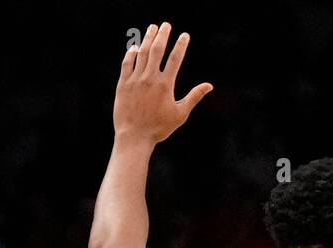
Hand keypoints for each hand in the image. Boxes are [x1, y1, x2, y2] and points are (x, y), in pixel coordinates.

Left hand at [113, 23, 212, 143]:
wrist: (134, 136)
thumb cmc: (160, 127)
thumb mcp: (181, 114)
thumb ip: (194, 96)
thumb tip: (209, 85)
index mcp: (165, 85)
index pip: (175, 59)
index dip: (181, 46)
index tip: (185, 36)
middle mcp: (149, 78)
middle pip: (157, 50)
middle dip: (163, 35)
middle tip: (166, 25)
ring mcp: (135, 79)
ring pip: (142, 53)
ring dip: (148, 39)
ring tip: (152, 28)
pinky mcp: (123, 83)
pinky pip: (127, 63)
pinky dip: (132, 53)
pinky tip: (136, 47)